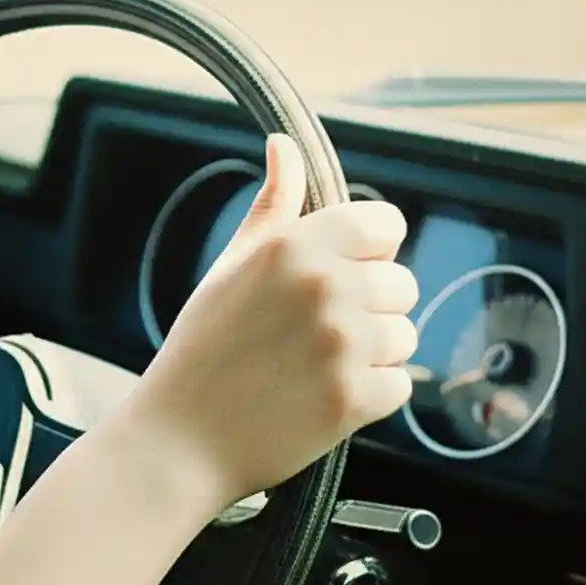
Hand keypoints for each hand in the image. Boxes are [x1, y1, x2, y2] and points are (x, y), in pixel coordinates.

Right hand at [118, 134, 418, 508]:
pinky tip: (322, 396)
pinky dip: (371, 395)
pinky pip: (400, 384)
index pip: (386, 225)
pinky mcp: (355, 399)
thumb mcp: (232, 267)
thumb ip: (273, 206)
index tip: (341, 273)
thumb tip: (285, 146)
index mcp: (294, 246)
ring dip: (373, 353)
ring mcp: (344, 345)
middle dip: (371, 307)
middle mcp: (326, 288)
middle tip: (316, 332)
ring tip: (316, 366)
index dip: (368, 251)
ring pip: (405, 335)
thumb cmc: (203, 350)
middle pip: (402, 283)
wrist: (179, 438)